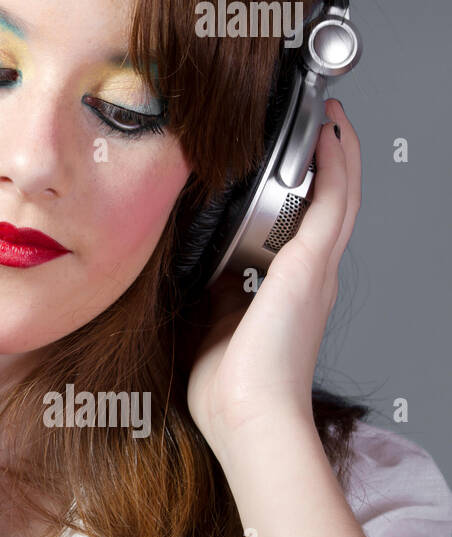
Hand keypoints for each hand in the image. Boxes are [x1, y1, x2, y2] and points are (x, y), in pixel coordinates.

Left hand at [187, 98, 360, 458]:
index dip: (302, 191)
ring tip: (330, 119)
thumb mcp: (212, 321)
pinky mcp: (311, 267)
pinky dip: (335, 167)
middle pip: (328, 205)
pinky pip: (332, 204)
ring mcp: (315, 271)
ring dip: (338, 155)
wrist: (247, 416)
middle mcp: (309, 277)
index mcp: (286, 290)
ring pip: (339, 197)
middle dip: (326, 164)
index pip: (300, 227)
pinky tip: (329, 136)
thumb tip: (196, 265)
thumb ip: (213, 289)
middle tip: (321, 124)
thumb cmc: (228, 387)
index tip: (290, 161)